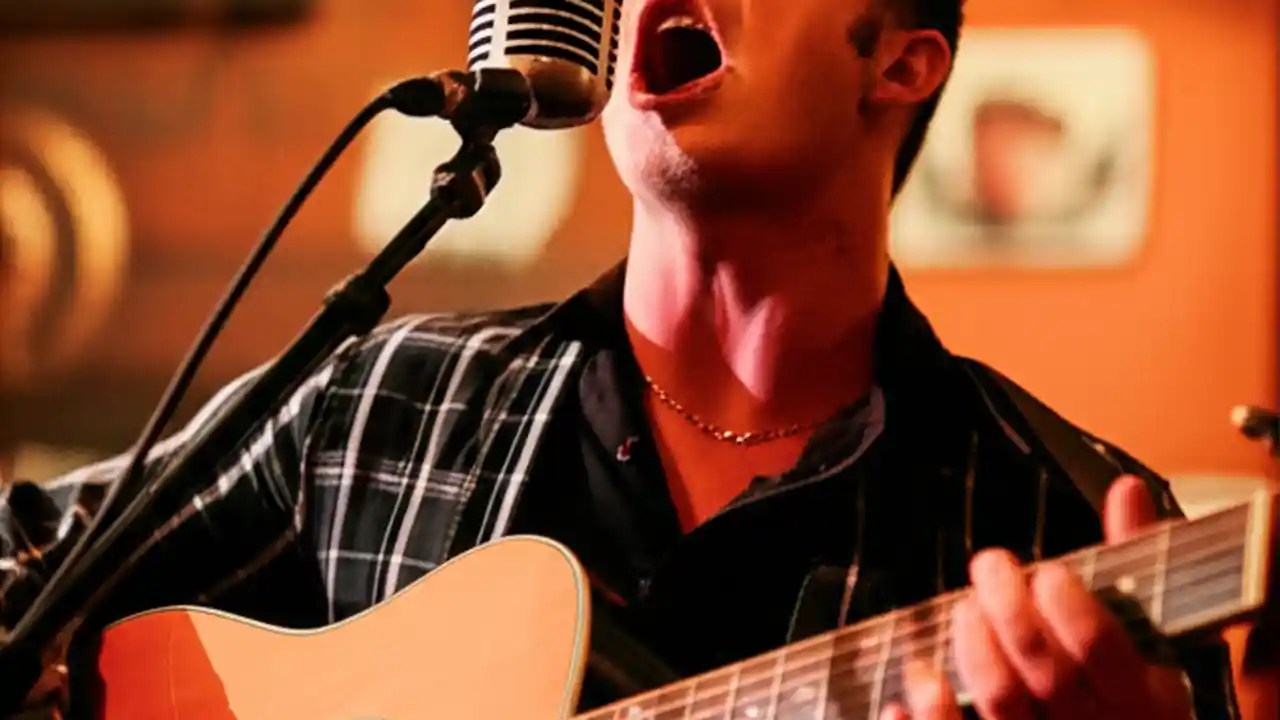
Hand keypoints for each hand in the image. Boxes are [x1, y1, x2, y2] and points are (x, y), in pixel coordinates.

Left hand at [882, 475, 1192, 719]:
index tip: (1046, 573)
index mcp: (1143, 695)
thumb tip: (1126, 488)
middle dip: (1012, 610)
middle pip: (1048, 671)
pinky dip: (928, 708)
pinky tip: (914, 681)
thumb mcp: (1147, 635)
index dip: (1072, 608)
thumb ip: (1134, 562)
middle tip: (990, 566)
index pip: (1103, 650)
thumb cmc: (1121, 686)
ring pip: (1002, 701)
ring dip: (975, 647)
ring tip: (964, 609)